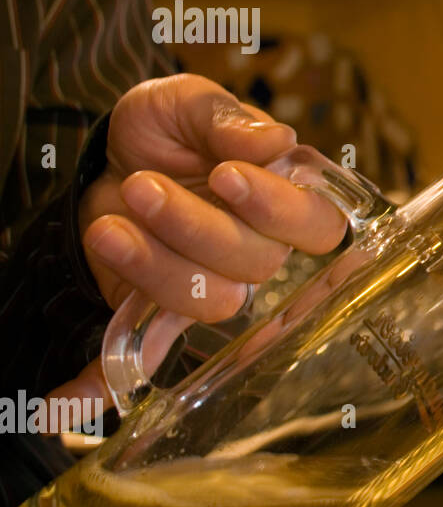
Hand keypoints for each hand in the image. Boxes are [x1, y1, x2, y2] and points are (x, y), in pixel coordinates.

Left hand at [51, 74, 346, 406]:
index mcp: (282, 197)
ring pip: (210, 301)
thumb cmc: (163, 131)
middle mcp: (259, 250)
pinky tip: (62, 404)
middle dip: (195, 228)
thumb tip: (277, 142)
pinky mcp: (158, 312)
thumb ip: (226, 117)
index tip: (229, 175)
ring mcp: (211, 285)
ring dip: (156, 267)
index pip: (317, 225)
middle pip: (258, 266)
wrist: (105, 159)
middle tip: (144, 187)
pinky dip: (104, 382)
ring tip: (111, 223)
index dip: (281, 211)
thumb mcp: (186, 102)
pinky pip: (145, 355)